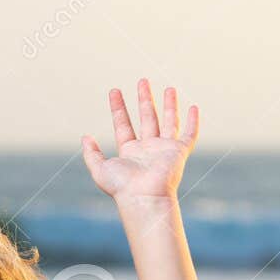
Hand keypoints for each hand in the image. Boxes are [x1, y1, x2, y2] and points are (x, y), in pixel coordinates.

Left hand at [80, 78, 199, 202]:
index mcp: (129, 151)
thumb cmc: (122, 187)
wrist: (144, 197)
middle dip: (144, 99)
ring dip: (169, 105)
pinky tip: (193, 107)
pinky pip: (189, 135)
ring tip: (169, 88)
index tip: (114, 91)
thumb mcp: (99, 169)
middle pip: (147, 118)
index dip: (118, 107)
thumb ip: (91, 153)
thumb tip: (85, 137)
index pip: (123, 124)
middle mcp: (148, 149)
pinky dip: (193, 122)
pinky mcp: (178, 152)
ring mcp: (164, 150)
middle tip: (142, 81)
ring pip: (168, 122)